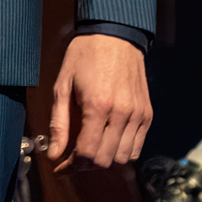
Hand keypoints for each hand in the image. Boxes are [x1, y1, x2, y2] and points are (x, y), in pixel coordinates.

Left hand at [47, 31, 151, 171]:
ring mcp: (138, 115)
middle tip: (72, 158)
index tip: (60, 167)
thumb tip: (54, 154)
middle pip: (105, 161)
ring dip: (104, 160)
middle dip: (85, 166)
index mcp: (98, 106)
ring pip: (123, 159)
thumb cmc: (85, 55)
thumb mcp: (62, 85)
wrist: (115, 34)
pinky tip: (107, 141)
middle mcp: (122, 114)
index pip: (87, 154)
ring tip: (90, 149)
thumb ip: (59, 123)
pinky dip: (121, 152)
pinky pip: (137, 147)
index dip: (71, 167)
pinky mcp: (147, 114)